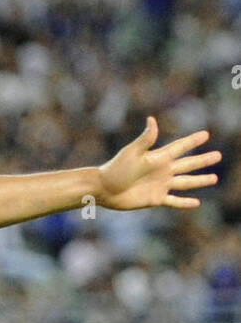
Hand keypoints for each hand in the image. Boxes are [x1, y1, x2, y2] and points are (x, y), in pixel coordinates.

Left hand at [97, 117, 219, 210]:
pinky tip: (196, 203)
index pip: (180, 147)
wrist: (104, 189)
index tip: (206, 134)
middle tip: (218, 155)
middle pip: (188, 164)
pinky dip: (185, 203)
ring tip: (214, 178)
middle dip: (203, 160)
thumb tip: (152, 119)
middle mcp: (163, 170)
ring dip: (200, 181)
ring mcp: (161, 185)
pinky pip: (174, 201)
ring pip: (185, 182)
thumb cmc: (116, 168)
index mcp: (159, 157)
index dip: (193, 141)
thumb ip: (146, 138)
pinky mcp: (155, 199)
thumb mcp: (132, 152)